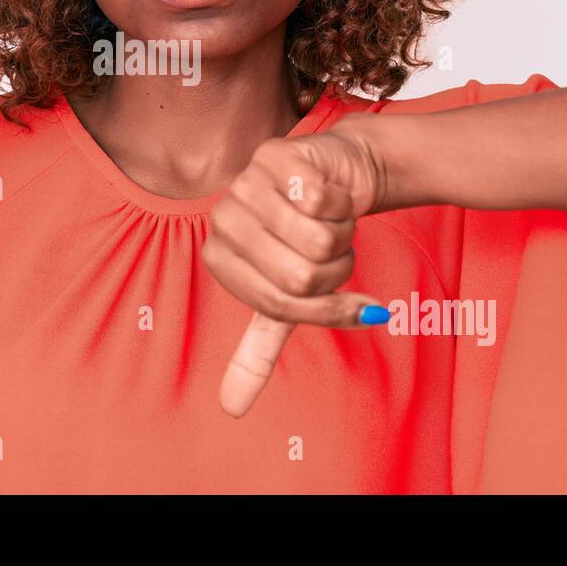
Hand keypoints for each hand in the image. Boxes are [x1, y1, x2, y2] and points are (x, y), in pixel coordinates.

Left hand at [200, 113, 393, 417]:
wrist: (338, 176)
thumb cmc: (309, 241)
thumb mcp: (286, 301)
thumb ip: (257, 354)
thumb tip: (230, 410)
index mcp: (219, 259)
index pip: (279, 306)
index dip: (325, 309)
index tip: (347, 299)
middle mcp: (223, 219)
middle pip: (302, 276)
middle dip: (336, 270)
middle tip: (332, 248)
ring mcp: (245, 184)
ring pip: (318, 240)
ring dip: (342, 235)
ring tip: (329, 220)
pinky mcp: (275, 155)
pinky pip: (325, 201)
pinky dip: (342, 203)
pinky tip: (328, 191)